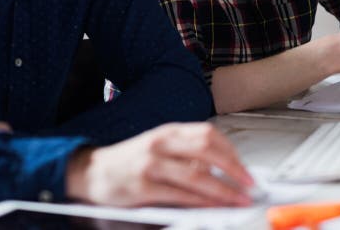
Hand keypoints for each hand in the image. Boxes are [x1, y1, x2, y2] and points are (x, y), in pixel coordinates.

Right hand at [66, 122, 254, 207]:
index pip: (208, 135)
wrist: (90, 171)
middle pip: (208, 150)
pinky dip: (201, 202)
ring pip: (197, 175)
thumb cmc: (128, 161)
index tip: (246, 168)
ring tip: (238, 200)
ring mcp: (151, 164)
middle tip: (249, 184)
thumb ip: (186, 155)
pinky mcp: (143, 187)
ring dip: (223, 190)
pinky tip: (213, 207)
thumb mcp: (158, 148)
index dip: (232, 152)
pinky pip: (180, 195)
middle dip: (234, 169)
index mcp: (167, 131)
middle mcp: (161, 143)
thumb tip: (223, 173)